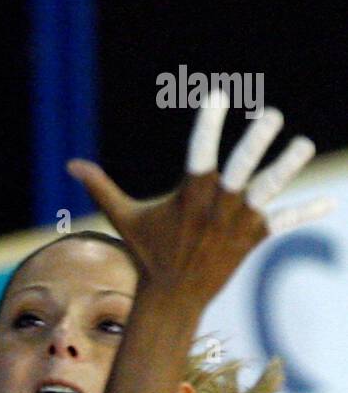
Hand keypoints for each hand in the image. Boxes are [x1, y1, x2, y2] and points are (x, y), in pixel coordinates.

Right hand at [67, 96, 332, 309]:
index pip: (201, 151)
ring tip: (303, 144)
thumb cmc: (147, 252)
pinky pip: (282, 222)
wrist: (171, 298)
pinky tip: (328, 203)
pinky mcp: (252, 238)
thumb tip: (69, 165)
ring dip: (286, 168)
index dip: (209, 122)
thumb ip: (101, 186)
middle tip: (270, 116)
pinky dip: (304, 213)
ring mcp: (237, 222)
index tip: (218, 94)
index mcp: (190, 193)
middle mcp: (217, 205)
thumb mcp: (124, 216)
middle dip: (255, 143)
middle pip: (241, 169)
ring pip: (266, 191)